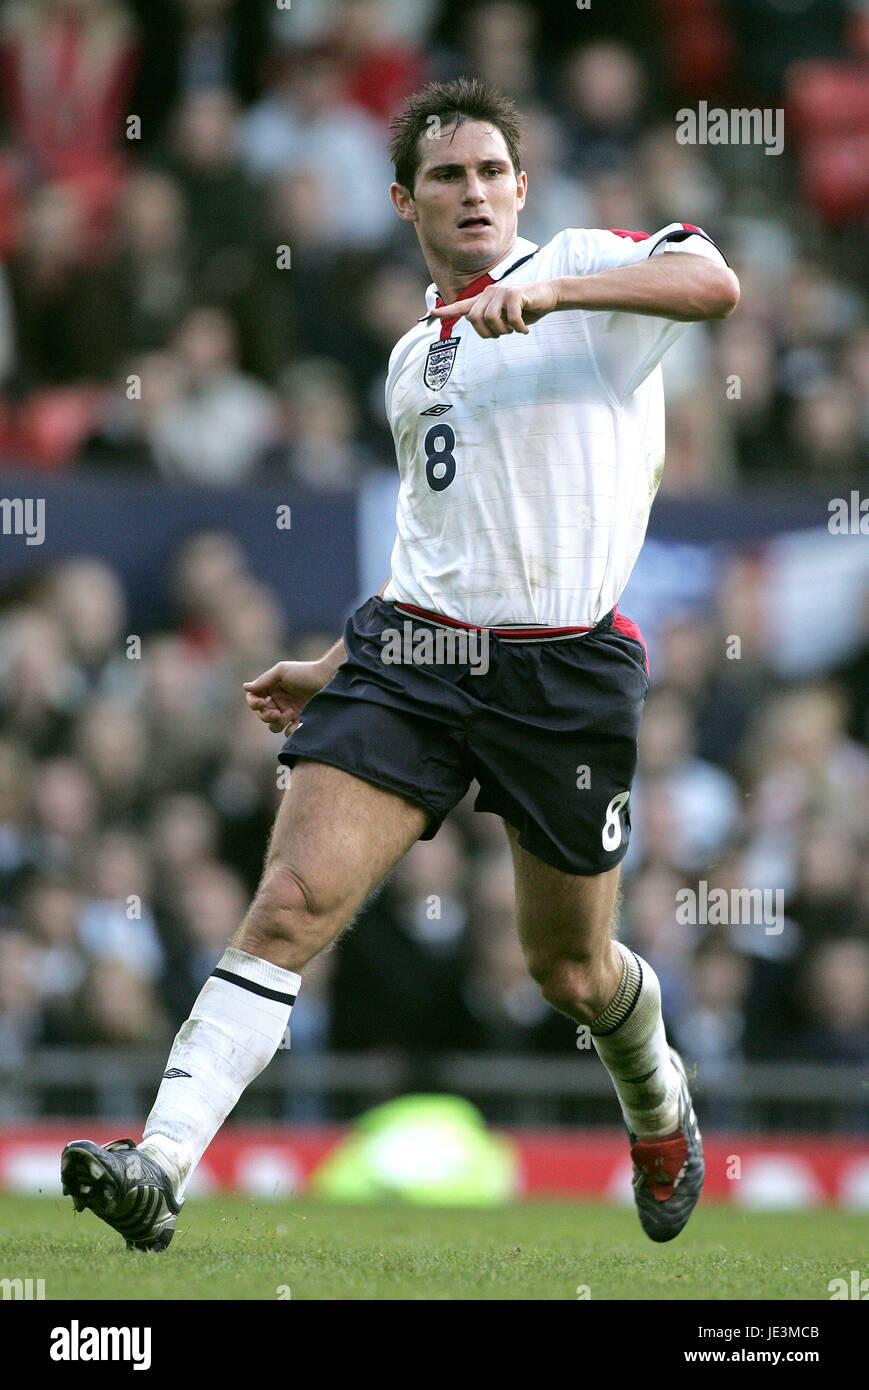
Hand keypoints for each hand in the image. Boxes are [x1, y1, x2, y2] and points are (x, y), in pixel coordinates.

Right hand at [243, 660, 326, 733]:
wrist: (328, 679)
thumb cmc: (304, 672)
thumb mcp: (281, 671)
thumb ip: (263, 680)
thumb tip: (246, 687)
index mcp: (271, 689)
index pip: (254, 700)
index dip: (254, 703)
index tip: (262, 703)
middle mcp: (278, 701)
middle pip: (262, 715)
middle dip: (266, 716)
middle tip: (276, 713)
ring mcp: (289, 712)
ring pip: (273, 726)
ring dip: (276, 724)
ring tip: (287, 716)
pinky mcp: (300, 720)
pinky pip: (289, 732)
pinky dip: (290, 731)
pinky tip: (297, 723)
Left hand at [431, 279, 560, 337]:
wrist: (548, 296)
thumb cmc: (526, 309)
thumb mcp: (506, 318)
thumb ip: (492, 322)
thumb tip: (482, 328)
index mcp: (485, 300)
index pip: (462, 306)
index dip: (447, 311)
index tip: (430, 313)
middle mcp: (489, 293)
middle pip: (474, 319)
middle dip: (487, 333)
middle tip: (503, 334)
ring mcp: (502, 291)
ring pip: (490, 319)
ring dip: (503, 331)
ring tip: (514, 330)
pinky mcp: (515, 293)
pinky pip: (510, 318)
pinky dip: (518, 328)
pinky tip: (524, 330)